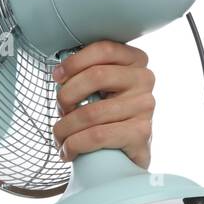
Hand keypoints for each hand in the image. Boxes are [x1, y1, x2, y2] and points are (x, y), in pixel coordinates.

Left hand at [50, 40, 154, 169]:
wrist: (124, 154)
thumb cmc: (106, 116)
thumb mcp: (98, 88)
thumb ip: (85, 73)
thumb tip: (60, 74)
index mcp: (134, 60)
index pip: (104, 49)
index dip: (74, 62)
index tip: (57, 76)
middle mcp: (144, 80)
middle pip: (96, 76)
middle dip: (67, 95)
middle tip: (61, 111)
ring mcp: (145, 106)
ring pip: (91, 112)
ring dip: (65, 128)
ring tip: (60, 137)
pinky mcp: (141, 133)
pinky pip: (97, 135)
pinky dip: (74, 145)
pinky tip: (68, 151)